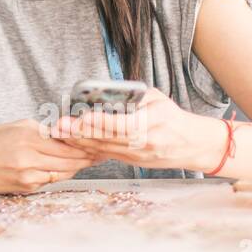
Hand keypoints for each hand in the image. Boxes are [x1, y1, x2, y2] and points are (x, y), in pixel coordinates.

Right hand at [0, 119, 100, 193]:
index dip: (84, 146)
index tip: (97, 144)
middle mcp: (28, 159)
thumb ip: (43, 131)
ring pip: (62, 174)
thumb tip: (68, 134)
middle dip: (86, 158)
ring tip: (87, 161)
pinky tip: (64, 169)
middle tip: (100, 154)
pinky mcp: (24, 188)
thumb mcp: (17, 126)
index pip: (66, 145)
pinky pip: (49, 182)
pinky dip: (58, 175)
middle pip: (69, 162)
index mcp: (27, 138)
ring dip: (75, 168)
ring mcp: (27, 176)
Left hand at [47, 87, 225, 171]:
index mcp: (152, 124)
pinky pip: (106, 155)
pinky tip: (71, 142)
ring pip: (103, 149)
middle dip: (81, 132)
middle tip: (59, 125)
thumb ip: (133, 96)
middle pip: (107, 138)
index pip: (122, 124)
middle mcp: (144, 143)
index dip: (101, 122)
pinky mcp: (130, 161)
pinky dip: (87, 148)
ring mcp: (136, 155)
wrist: (192, 145)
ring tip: (59, 133)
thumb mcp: (157, 100)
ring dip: (79, 141)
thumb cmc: (173, 118)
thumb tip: (106, 90)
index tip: (82, 116)